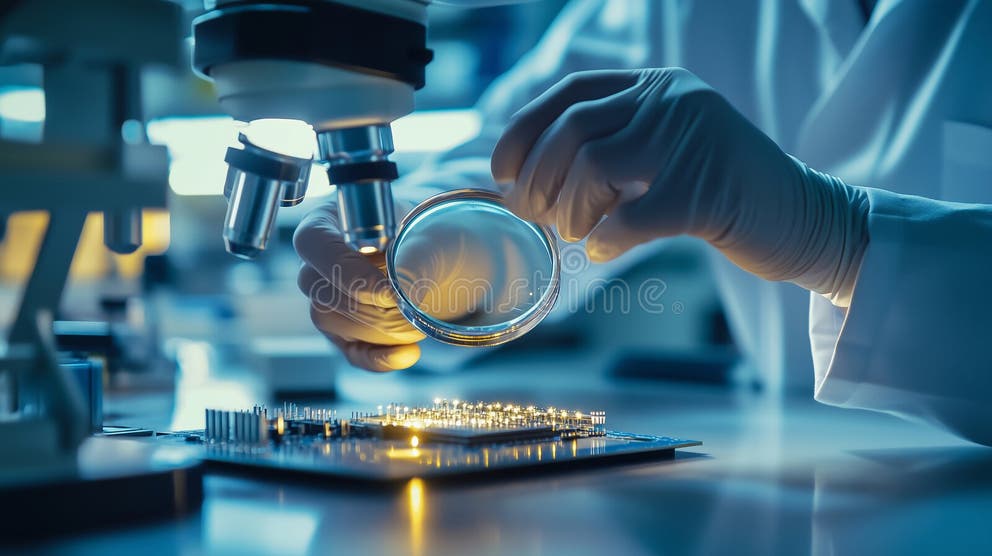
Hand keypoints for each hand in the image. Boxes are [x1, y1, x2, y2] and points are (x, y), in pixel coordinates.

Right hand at [294, 201, 423, 371]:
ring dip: (381, 330)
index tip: (389, 292)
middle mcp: (315, 261)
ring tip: (418, 321)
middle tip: (414, 308)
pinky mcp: (340, 332)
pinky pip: (349, 352)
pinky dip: (379, 358)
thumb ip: (418, 249)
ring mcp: (322, 299)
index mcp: (328, 221)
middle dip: (373, 308)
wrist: (432, 251)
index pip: (313, 243)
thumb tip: (410, 289)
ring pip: (331, 322)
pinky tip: (408, 353)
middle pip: (321, 291)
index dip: (348, 272)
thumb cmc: (421, 228)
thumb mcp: (425, 226)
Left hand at [491, 68, 868, 305]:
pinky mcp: (707, 194)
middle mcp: (672, 100)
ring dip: (570, 211)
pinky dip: (604, 241)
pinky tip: (605, 250)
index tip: (501, 170)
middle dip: (537, 180)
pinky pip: (629, 218)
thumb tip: (530, 179)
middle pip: (571, 130)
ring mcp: (693, 143)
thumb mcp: (667, 148)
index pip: (570, 93)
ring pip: (592, 167)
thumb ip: (613, 145)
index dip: (524, 131)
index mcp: (657, 85)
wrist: (806, 217)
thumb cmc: (721, 191)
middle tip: (533, 215)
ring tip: (579, 234)